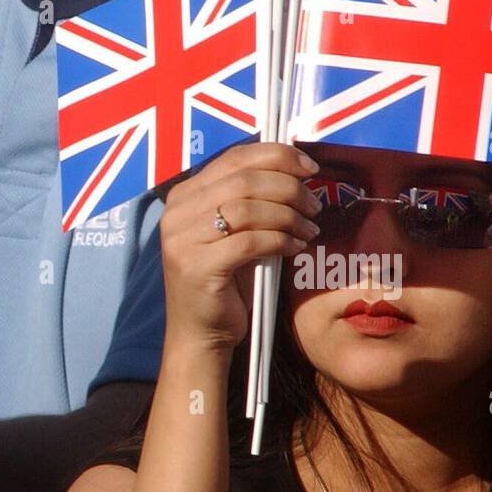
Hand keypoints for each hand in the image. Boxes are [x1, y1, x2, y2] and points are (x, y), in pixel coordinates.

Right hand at [159, 141, 321, 353]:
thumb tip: (295, 172)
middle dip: (289, 188)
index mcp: (184, 195)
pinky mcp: (197, 267)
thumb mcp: (234, 234)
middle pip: (244, 179)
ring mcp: (183, 239)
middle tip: (314, 205)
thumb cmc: (225, 284)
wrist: (200, 335)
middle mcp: (177, 212)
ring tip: (310, 229)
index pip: (234, 158)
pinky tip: (296, 247)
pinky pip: (250, 242)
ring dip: (289, 215)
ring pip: (248, 208)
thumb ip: (250, 202)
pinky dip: (280, 240)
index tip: (310, 168)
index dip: (277, 156)